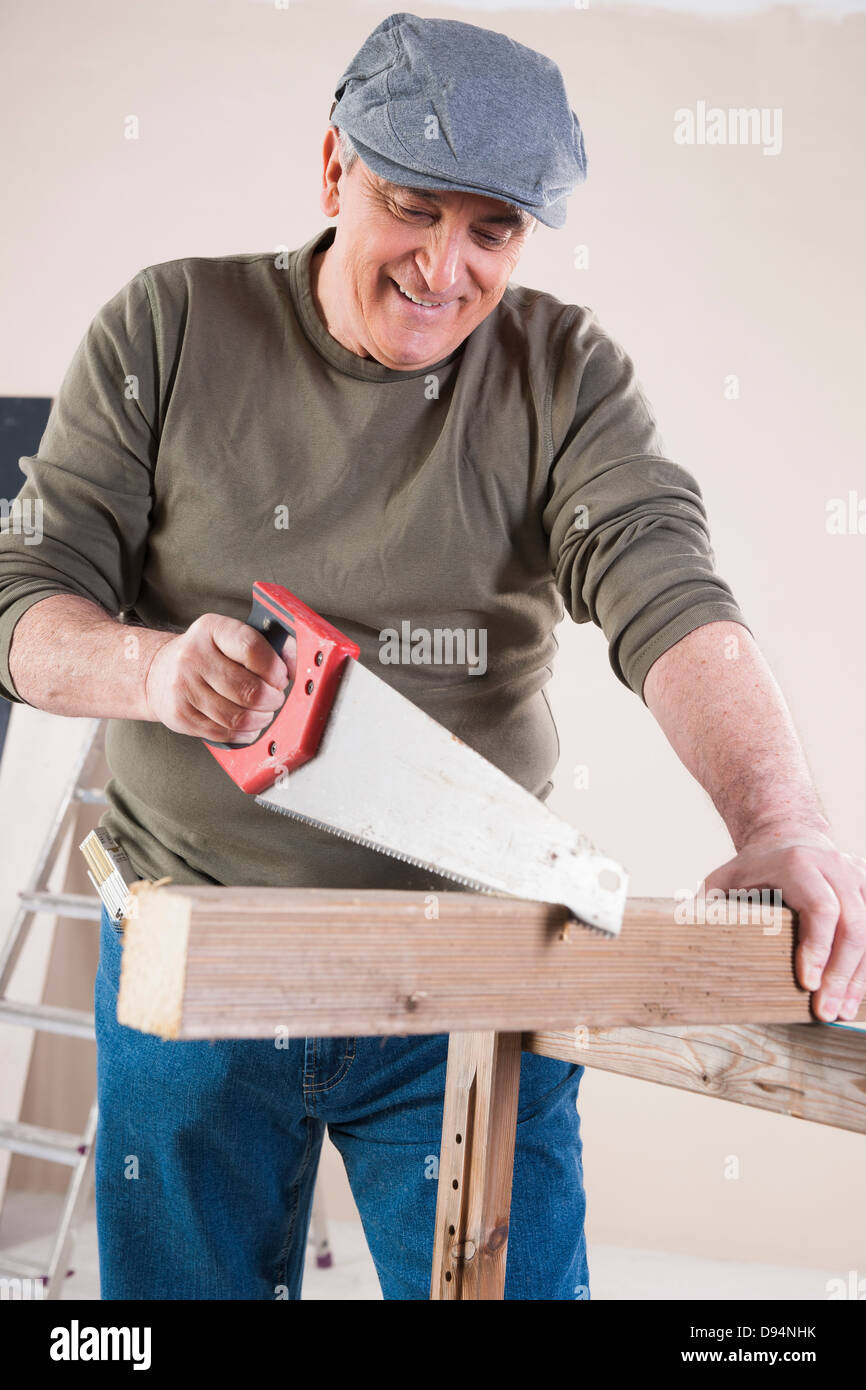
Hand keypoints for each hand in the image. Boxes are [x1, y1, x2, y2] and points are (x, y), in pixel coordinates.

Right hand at [143, 613, 294, 743]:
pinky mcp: (180, 715)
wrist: (158, 673)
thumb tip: (297, 663)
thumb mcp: (229, 638)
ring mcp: (184, 687)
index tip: (280, 678)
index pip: (252, 648)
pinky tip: (247, 726)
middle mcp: (193, 656)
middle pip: (249, 690)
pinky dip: (244, 734)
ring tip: (263, 713)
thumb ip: (265, 647)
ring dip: (261, 719)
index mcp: (211, 629)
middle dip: (272, 700)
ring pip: (238, 717)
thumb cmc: (206, 655)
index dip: (275, 669)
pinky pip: (223, 733)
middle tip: (274, 698)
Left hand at [701, 826, 865, 1021]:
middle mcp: (834, 868)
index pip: (820, 908)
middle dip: (840, 973)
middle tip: (825, 1011)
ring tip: (842, 1011)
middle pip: (853, 924)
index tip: (807, 983)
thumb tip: (682, 934)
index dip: (817, 948)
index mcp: (798, 864)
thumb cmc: (754, 865)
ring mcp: (857, 877)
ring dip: (858, 977)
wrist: (788, 834)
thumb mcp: (726, 878)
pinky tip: (855, 994)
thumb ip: (708, 905)